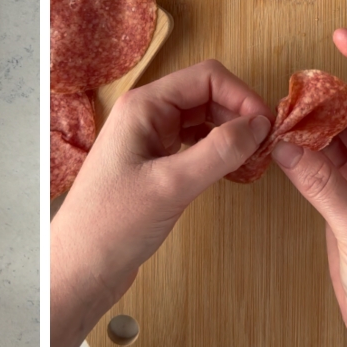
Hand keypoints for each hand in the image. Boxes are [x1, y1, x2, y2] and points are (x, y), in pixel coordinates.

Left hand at [50, 60, 272, 346]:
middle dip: (240, 116)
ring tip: (253, 162)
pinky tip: (233, 173)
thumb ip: (219, 151)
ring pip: (204, 122)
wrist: (80, 269)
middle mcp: (147, 115)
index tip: (266, 128)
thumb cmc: (114, 224)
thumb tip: (260, 124)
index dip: (241, 96)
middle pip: (208, 96)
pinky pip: (196, 146)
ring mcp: (150, 140)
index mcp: (144, 106)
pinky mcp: (156, 165)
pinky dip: (219, 154)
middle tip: (265, 148)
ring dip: (232, 136)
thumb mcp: (172, 185)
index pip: (207, 77)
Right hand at [271, 29, 346, 346]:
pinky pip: (327, 157)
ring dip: (314, 123)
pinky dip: (306, 149)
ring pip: (342, 129)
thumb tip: (288, 144)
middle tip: (292, 96)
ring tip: (282, 120)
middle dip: (330, 97)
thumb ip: (323, 184)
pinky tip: (284, 146)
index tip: (342, 37)